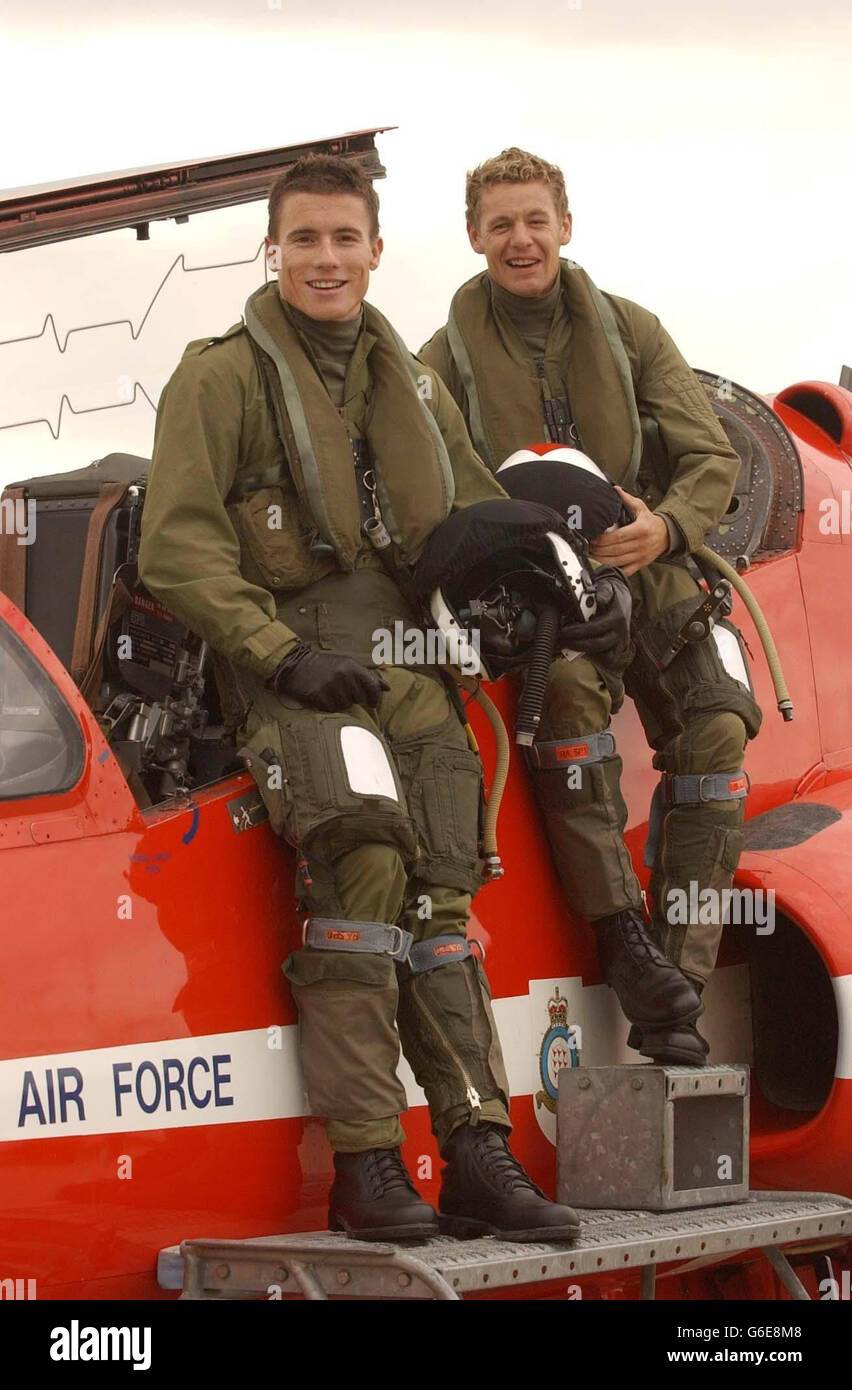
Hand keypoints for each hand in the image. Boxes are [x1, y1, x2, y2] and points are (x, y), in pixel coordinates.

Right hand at [268, 643, 389, 711]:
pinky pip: (331, 709)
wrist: (296, 665)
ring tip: (330, 692)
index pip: (373, 686)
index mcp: (352, 666)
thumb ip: (367, 676)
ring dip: (339, 703)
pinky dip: (327, 706)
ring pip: (345, 706)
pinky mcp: (318, 695)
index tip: (372, 703)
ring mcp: (330, 685)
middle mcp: (343, 675)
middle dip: (353, 698)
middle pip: (359, 699)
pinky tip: (322, 697)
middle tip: (341, 691)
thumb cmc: (325, 666)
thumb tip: (387, 688)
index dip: (375, 697)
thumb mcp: (347, 665)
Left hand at [559, 566, 632, 666]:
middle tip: (561, 641)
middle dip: (577, 644)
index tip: (563, 631)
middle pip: (598, 645)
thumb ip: (603, 591)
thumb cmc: (611, 594)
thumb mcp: (607, 586)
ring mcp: (622, 644)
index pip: (596, 628)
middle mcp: (622, 633)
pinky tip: (581, 649)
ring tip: (570, 645)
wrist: (622, 600)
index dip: (578, 632)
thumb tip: (599, 599)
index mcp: (618, 617)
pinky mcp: (619, 650)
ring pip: (605, 658)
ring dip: (586, 653)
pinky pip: (607, 660)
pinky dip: (594, 657)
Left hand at [589, 487, 668, 575]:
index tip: (593, 538)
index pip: (618, 537)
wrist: (667, 535)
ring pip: (617, 561)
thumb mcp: (641, 507)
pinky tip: (604, 564)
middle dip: (599, 549)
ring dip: (602, 559)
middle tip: (588, 546)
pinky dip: (613, 569)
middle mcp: (641, 544)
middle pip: (615, 550)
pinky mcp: (640, 564)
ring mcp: (641, 556)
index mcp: (640, 530)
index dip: (603, 539)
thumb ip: (627, 499)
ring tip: (592, 554)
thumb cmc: (651, 522)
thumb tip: (615, 490)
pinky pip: (625, 570)